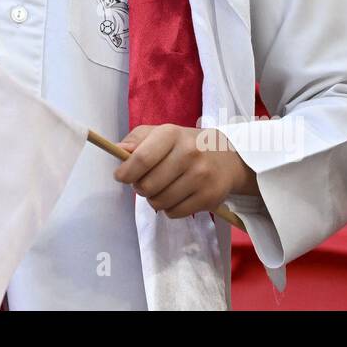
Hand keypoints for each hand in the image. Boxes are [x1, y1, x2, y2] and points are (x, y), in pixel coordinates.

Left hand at [112, 124, 256, 218]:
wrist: (227, 157)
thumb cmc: (185, 145)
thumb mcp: (161, 134)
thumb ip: (136, 140)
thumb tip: (118, 150)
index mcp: (172, 134)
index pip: (142, 159)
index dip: (126, 172)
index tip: (121, 176)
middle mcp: (189, 153)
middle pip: (148, 185)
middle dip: (139, 187)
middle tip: (145, 182)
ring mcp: (201, 176)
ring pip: (159, 202)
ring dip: (153, 200)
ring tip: (161, 189)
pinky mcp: (209, 197)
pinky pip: (174, 213)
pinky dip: (168, 209)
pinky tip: (176, 196)